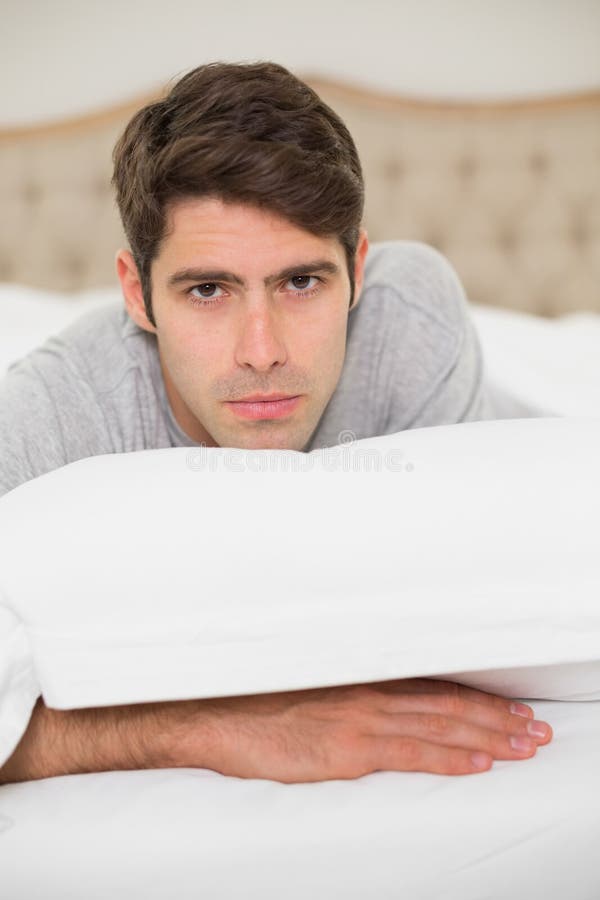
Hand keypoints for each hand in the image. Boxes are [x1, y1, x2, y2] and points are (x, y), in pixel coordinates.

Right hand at [162, 677, 552, 782]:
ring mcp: (361, 719)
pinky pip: (411, 753)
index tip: (511, 706)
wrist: (216, 713)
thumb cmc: (259, 702)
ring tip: (525, 744)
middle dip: (498, 716)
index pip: (435, 686)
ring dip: (489, 736)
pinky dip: (450, 758)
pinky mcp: (348, 748)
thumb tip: (378, 713)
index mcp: (362, 679)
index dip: (478, 697)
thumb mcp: (311, 691)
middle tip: (536, 728)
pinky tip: (478, 764)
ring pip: (441, 726)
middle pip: (449, 703)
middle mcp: (370, 693)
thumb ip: (349, 699)